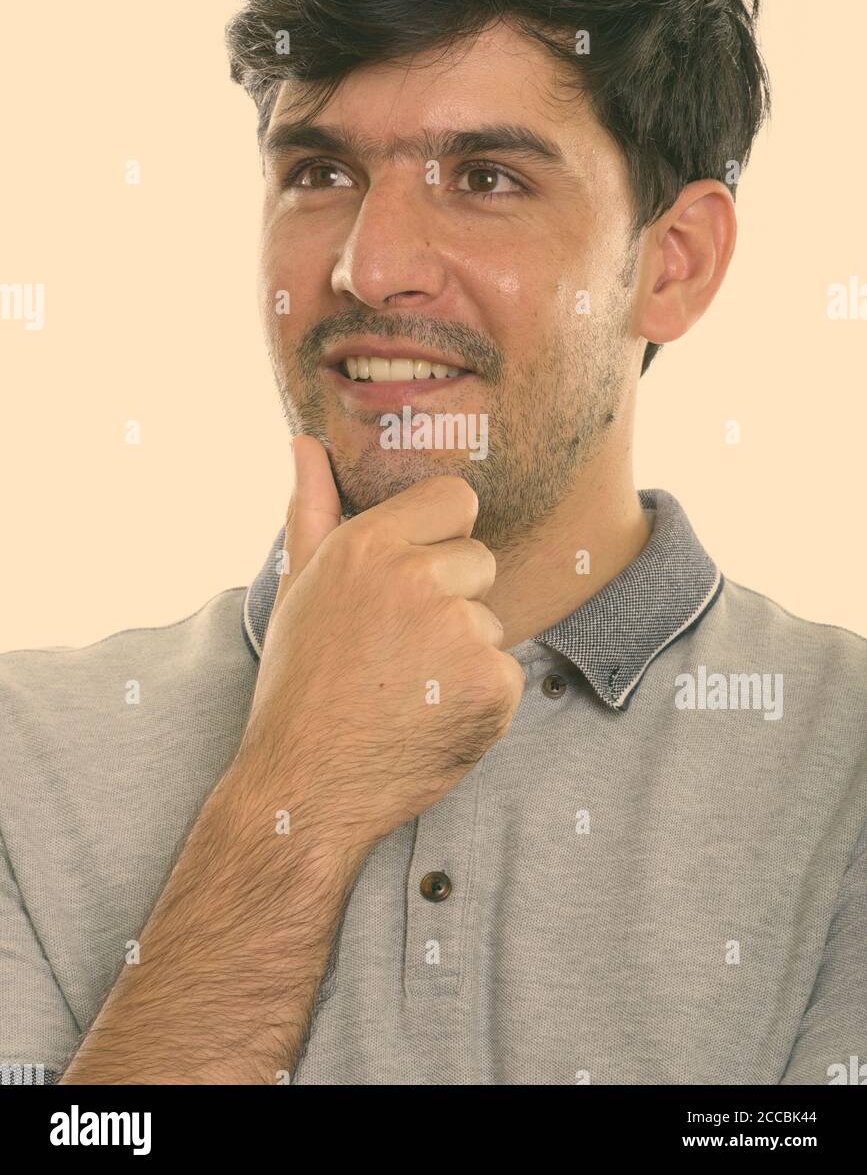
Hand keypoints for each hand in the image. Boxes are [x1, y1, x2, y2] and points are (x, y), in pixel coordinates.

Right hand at [237, 435, 524, 847]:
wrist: (306, 786)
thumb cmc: (300, 683)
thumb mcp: (298, 588)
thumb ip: (312, 508)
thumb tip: (304, 442)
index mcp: (368, 545)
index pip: (457, 498)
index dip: (442, 537)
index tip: (416, 576)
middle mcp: (416, 578)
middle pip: (481, 559)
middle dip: (454, 598)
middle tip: (400, 648)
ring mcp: (458, 632)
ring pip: (491, 621)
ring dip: (464, 653)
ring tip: (408, 688)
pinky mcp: (491, 685)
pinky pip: (507, 672)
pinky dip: (481, 699)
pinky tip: (431, 719)